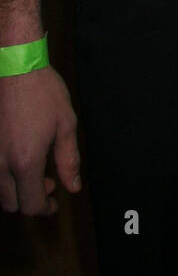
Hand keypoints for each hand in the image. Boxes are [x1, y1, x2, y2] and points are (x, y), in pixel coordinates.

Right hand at [0, 66, 80, 215]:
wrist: (15, 66)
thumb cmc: (43, 92)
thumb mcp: (65, 125)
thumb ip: (69, 160)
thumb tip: (73, 187)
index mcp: (25, 162)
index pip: (31, 205)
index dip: (45, 208)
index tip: (55, 201)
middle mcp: (1, 163)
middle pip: (11, 204)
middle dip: (30, 200)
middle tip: (48, 182)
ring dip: (15, 189)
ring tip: (34, 169)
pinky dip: (4, 174)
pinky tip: (18, 157)